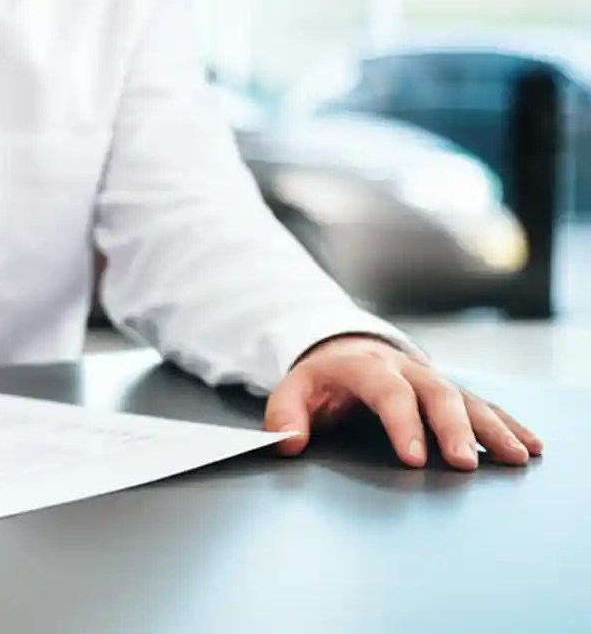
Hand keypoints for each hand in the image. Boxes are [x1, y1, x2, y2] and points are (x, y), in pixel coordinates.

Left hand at [264, 335, 541, 469]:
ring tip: (514, 456)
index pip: (387, 391)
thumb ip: (285, 415)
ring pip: (467, 399)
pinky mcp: (449, 391)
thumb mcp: (291, 389)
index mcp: (365, 366)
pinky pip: (483, 405)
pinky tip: (528, 445)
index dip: (402, 423)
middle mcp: (406, 369)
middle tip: (463, 463)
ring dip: (492, 428)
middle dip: (452, 428)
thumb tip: (288, 443)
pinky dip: (507, 424)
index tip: (414, 458)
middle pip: (436, 393)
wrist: (343, 349)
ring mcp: (431, 378)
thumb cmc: (319, 380)